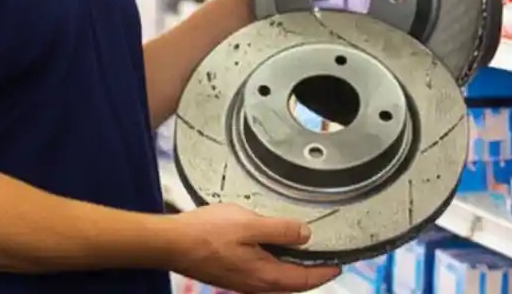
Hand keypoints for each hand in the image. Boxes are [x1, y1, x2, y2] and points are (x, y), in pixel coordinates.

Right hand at [165, 204, 340, 292]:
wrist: (172, 244)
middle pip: (293, 284)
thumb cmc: (207, 233)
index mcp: (264, 276)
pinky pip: (264, 275)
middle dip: (312, 274)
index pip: (304, 280)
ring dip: (295, 271)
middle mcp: (256, 285)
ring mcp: (243, 282)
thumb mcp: (250, 225)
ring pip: (278, 281)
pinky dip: (278, 266)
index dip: (324, 273)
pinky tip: (276, 252)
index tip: (339, 265)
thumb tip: (306, 235)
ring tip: (307, 256)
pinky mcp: (233, 275)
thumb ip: (281, 230)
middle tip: (328, 260)